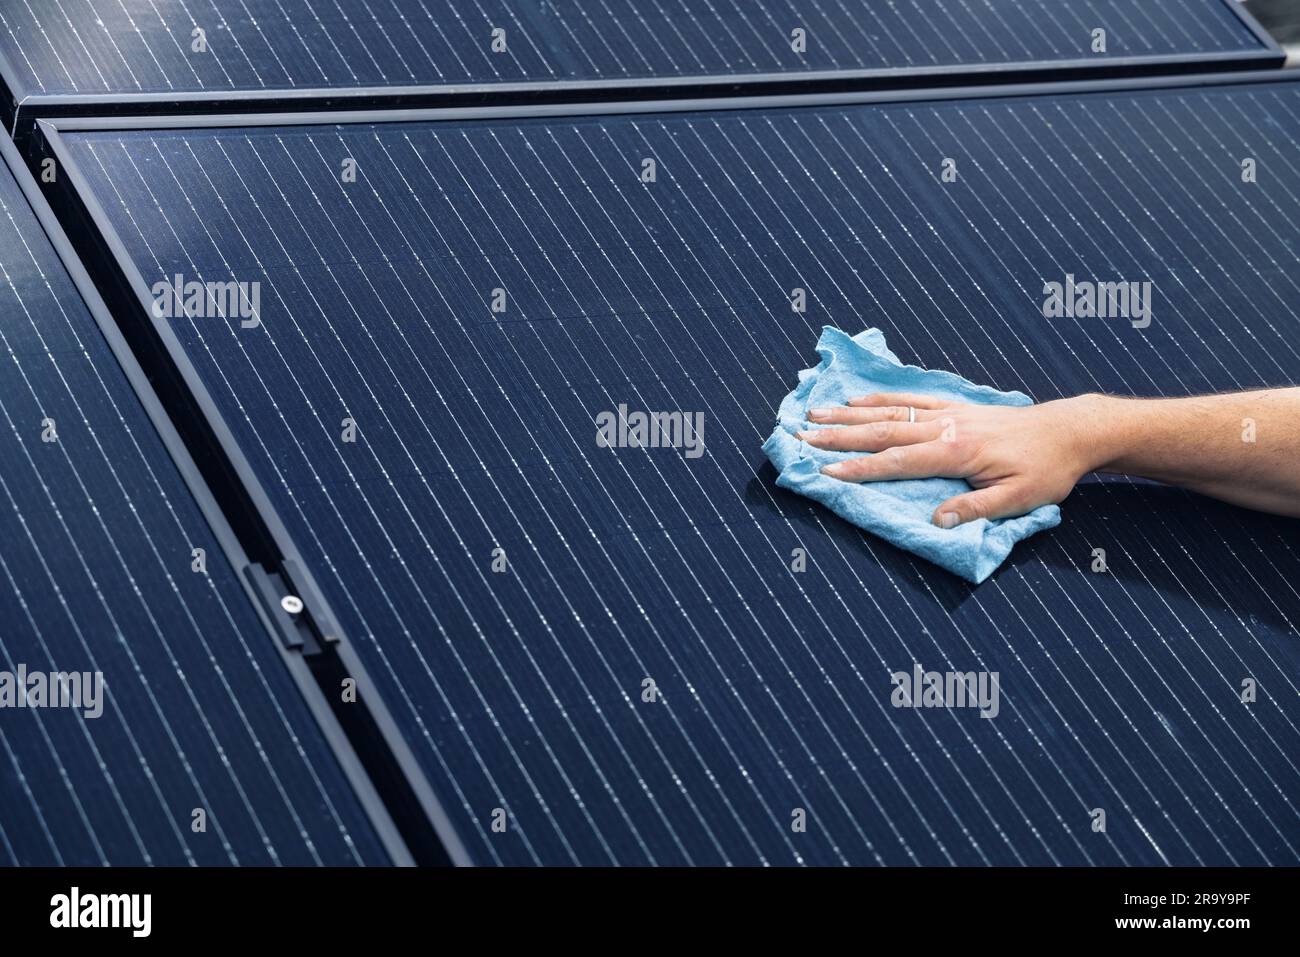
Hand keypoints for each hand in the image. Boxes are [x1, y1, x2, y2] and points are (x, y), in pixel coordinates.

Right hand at [796, 391, 1101, 527]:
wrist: (1071, 431)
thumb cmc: (1047, 470)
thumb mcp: (1019, 499)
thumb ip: (975, 508)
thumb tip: (935, 521)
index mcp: (956, 451)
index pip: (897, 461)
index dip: (860, 468)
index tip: (825, 471)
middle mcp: (946, 427)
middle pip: (882, 431)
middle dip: (838, 436)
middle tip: (801, 437)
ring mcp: (948, 412)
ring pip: (889, 412)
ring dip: (848, 414)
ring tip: (814, 415)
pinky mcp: (954, 406)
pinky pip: (909, 399)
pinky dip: (879, 399)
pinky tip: (856, 400)